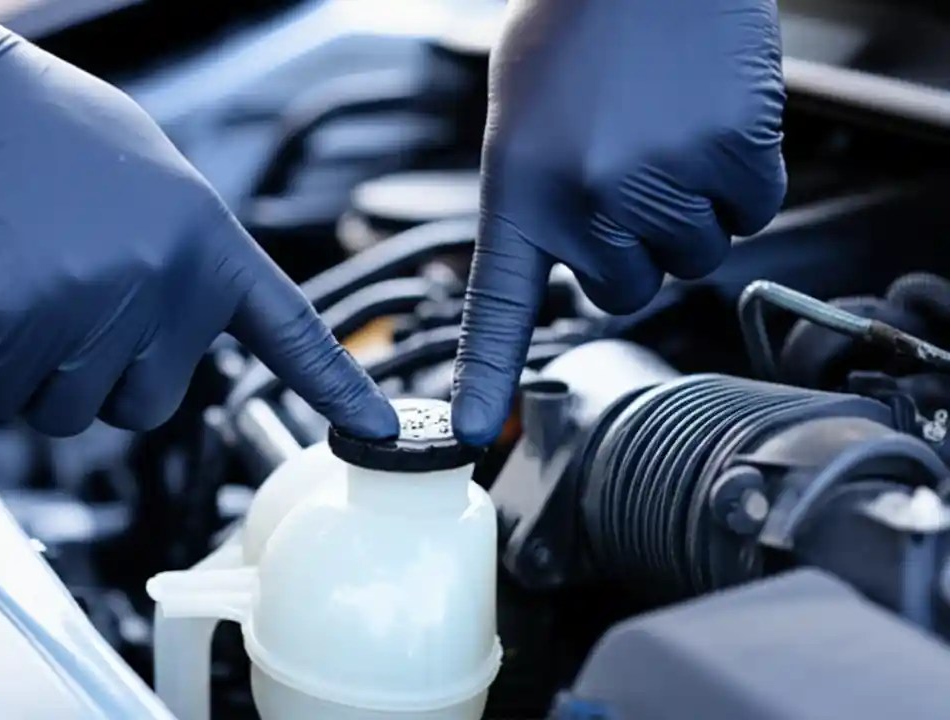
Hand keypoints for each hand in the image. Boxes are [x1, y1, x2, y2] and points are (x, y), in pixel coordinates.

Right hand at [0, 0, 397, 438]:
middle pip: (149, 405)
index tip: (380, 428)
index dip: (335, 387)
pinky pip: (2, 404)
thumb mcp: (143, 171)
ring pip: (72, 413)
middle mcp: (162, 282)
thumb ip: (179, 250)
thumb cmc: (24, 120)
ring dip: (36, 373)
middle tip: (62, 298)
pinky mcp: (12, 334)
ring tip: (15, 284)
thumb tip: (180, 317)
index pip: (288, 331)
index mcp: (204, 239)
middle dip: (101, 373)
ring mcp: (89, 312)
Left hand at [452, 0, 786, 443]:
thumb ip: (534, 196)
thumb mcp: (518, 117)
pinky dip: (741, 177)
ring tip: (666, 134)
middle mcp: (588, 199)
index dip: (484, 378)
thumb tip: (565, 258)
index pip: (497, 308)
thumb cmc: (575, 24)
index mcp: (520, 188)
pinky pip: (751, 211)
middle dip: (632, 246)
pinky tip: (711, 121)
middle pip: (626, 290)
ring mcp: (664, 182)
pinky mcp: (735, 157)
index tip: (467, 433)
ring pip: (693, 255)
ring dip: (690, 210)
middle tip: (626, 174)